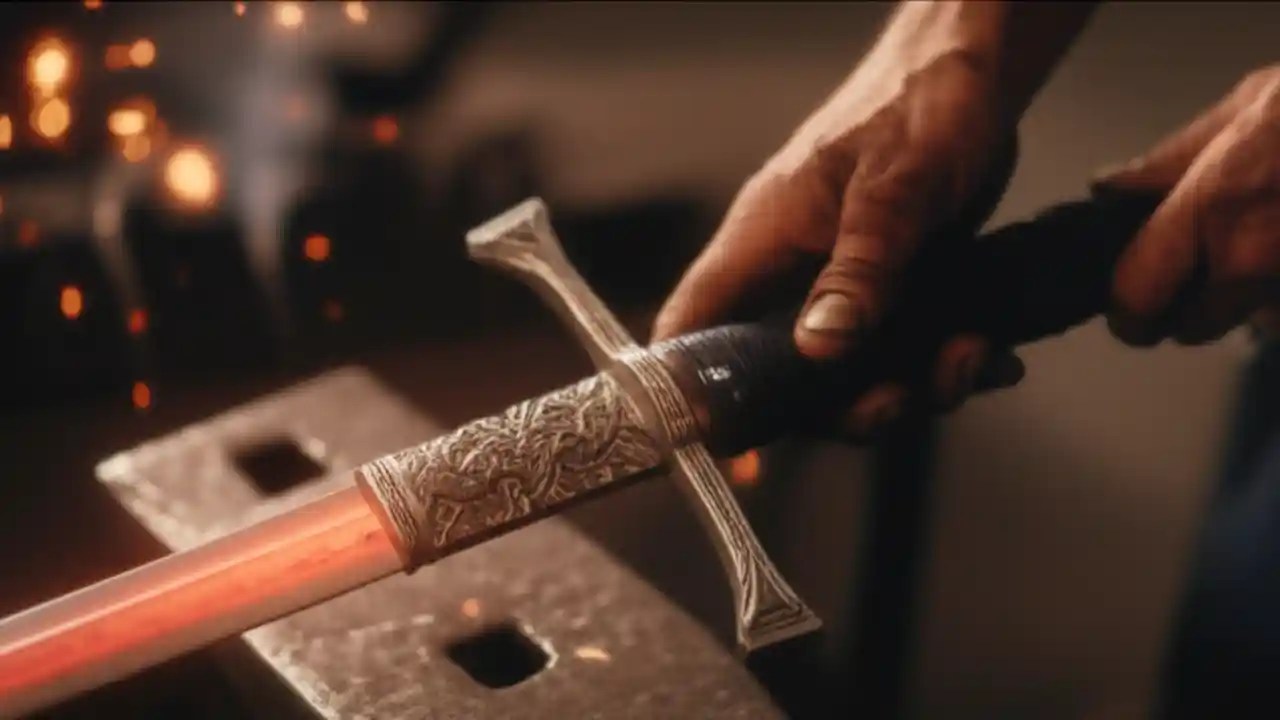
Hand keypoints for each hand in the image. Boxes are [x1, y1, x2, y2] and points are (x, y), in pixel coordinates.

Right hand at [651, 2, 1098, 439]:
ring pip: (851, 375)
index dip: (697, 397)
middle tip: (896, 400)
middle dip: (843, 406)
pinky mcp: (891, 294)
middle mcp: (791, 275)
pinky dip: (944, 364)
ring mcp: (842, 288)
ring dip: (909, 386)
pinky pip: (902, 354)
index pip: (694, 328)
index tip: (737, 456)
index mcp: (761, 244)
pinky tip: (986, 354)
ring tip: (965, 358)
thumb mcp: (891, 191)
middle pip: (783, 377)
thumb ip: (857, 271)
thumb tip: (820, 348)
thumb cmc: (916, 107)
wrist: (973, 79)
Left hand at [1099, 65, 1279, 345]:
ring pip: (1254, 323)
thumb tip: (1113, 186)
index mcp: (1212, 207)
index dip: (1129, 313)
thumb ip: (1172, 159)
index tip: (1130, 313)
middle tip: (1208, 272)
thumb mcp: (1250, 107)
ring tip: (1270, 242)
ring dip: (1254, 302)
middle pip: (1195, 327)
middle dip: (1195, 309)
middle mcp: (1252, 257)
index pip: (1137, 295)